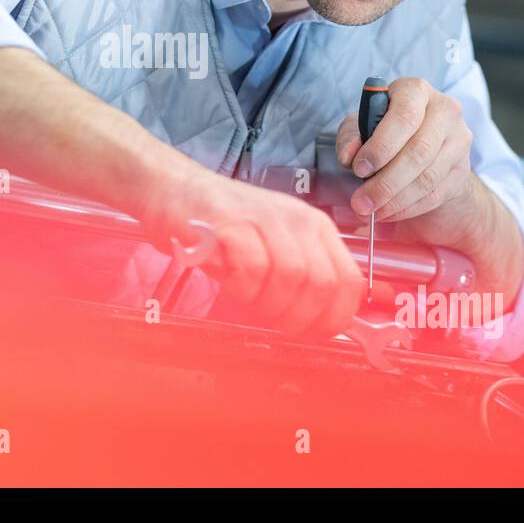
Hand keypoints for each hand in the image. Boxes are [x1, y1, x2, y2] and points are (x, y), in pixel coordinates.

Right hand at [137, 167, 364, 337]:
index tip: (315, 333)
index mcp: (315, 226)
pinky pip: (251, 268)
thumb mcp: (274, 243)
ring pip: (290, 277)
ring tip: (248, 300)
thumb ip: (300, 275)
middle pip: (320, 284)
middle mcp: (296, 219)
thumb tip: (320, 322)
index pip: (348, 280)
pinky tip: (230, 283)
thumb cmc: (225, 224)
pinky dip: (242, 289)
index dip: (335, 317)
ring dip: (268, 304)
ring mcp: (263, 218)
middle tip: (274, 322)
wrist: (175, 189)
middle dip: (298, 317)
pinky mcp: (230, 223)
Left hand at [334, 77, 481, 250]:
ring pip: (427, 177)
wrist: (424, 146)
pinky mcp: (462, 169)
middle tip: (360, 201)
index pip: (404, 116)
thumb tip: (348, 157)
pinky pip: (435, 194)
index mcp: (416, 91)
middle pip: (418, 151)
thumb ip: (351, 136)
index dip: (381, 146)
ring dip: (395, 200)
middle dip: (385, 182)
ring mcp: (459, 140)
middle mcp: (445, 111)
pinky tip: (388, 213)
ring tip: (371, 210)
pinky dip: (407, 208)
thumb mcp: (362, 125)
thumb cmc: (386, 128)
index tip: (359, 168)